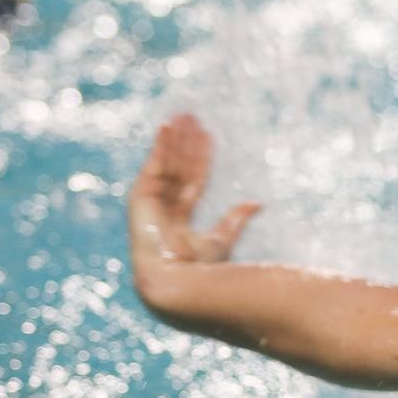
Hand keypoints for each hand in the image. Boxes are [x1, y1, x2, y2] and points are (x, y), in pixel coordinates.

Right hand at [129, 114, 260, 299]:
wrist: (177, 282)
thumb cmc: (200, 271)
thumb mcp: (223, 241)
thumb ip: (236, 220)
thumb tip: (257, 203)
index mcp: (179, 222)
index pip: (192, 182)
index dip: (200, 158)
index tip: (208, 137)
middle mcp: (163, 211)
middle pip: (178, 169)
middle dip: (185, 143)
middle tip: (192, 117)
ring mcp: (150, 205)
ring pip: (166, 164)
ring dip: (174, 139)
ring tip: (183, 116)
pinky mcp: (140, 199)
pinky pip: (153, 166)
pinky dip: (159, 147)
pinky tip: (168, 127)